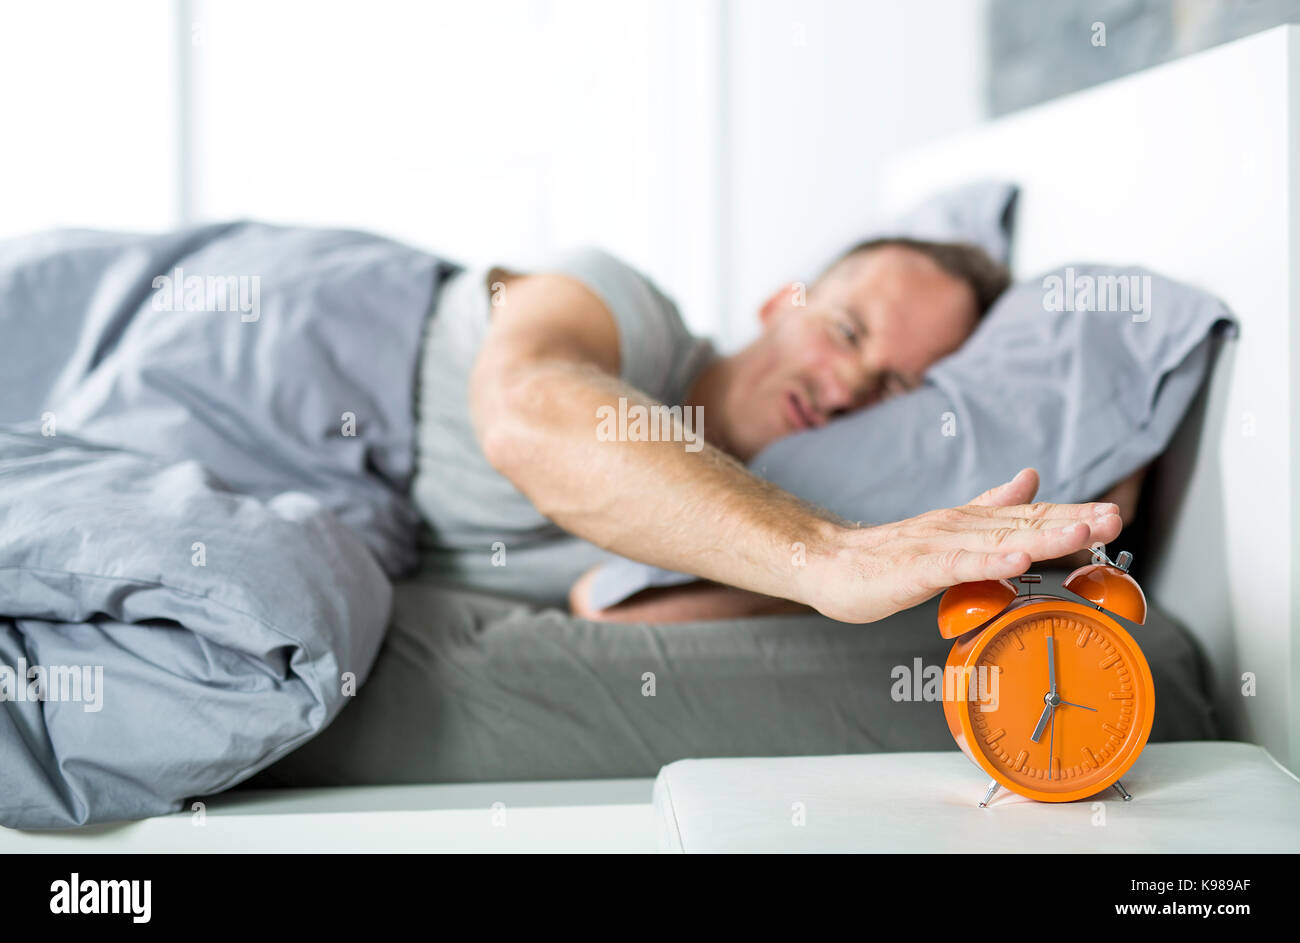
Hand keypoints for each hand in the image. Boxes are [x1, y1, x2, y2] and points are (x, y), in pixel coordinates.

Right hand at [796, 468, 1123, 623]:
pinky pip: (957, 566)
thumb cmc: (886, 555)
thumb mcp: (949, 530)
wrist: (829, 563)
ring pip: (997, 542)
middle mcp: (959, 528)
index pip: (1029, 517)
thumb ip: (992, 506)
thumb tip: (1031, 478)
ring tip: (1079, 533)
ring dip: (1041, 537)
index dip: (1071, 515)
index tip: (1112, 515)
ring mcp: (937, 546)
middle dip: (1070, 523)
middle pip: (1022, 526)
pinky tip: (1016, 563)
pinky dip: (989, 564)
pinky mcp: (914, 570)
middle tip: (1112, 519)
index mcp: (970, 523)